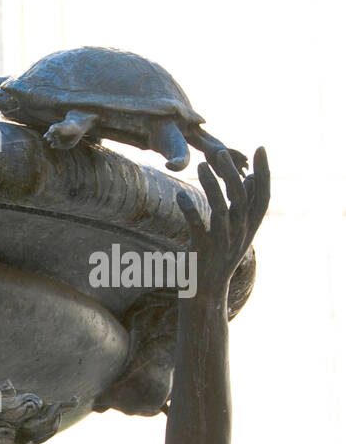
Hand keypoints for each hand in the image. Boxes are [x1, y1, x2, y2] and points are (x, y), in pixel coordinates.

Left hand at [176, 147, 269, 301]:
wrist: (204, 294)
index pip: (263, 196)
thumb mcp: (235, 232)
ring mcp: (222, 244)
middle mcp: (239, 235)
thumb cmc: (217, 258)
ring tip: (199, 166)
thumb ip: (243, 207)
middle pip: (242, 198)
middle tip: (220, 153)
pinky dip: (189, 210)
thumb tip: (250, 178)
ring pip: (221, 210)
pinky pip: (197, 227)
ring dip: (211, 186)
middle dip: (232, 174)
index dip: (264, 172)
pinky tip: (180, 196)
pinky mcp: (202, 252)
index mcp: (249, 228)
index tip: (261, 148)